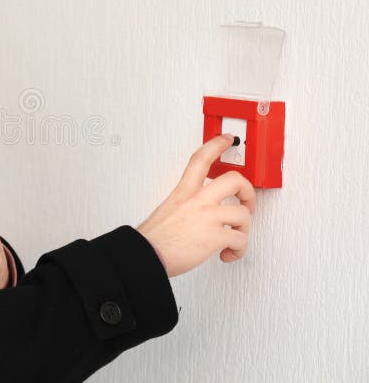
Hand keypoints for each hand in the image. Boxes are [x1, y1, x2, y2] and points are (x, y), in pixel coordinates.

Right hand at [136, 134, 256, 277]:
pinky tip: (228, 253)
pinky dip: (238, 249)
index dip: (216, 145)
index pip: (201, 159)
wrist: (147, 255)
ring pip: (243, 213)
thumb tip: (196, 214)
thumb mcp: (167, 210)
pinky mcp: (215, 237)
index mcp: (183, 192)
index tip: (226, 140)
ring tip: (235, 236)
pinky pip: (240, 240)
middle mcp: (197, 200)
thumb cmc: (154, 239)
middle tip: (246, 201)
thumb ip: (184, 206)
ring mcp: (208, 217)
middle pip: (234, 180)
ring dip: (243, 229)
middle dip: (248, 191)